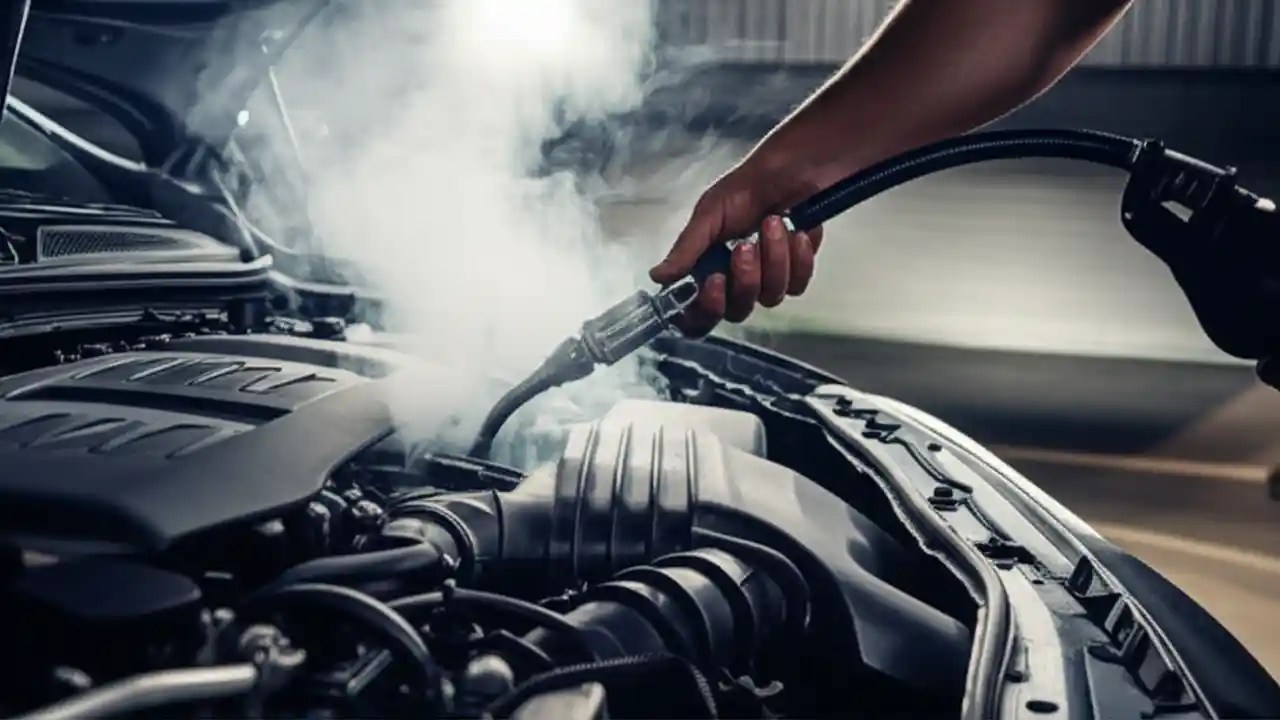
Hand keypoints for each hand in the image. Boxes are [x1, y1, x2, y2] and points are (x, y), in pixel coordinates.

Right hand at [649, 161, 823, 336]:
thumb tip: (657, 276)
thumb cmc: (746, 187)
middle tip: (744, 245)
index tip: (714, 281)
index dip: (706, 308)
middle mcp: (736, 280)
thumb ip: (686, 249)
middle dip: (745, 278)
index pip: (700, 312)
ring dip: (773, 258)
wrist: (792, 170)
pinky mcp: (798, 271)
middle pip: (737, 310)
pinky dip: (797, 257)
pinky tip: (797, 231)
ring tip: (773, 221)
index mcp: (708, 269)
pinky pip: (797, 284)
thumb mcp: (710, 213)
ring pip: (770, 296)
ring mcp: (769, 278)